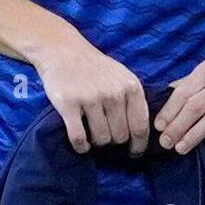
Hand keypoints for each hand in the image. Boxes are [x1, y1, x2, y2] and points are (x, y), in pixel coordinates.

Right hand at [32, 30, 148, 156]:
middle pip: (121, 136)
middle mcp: (114, 93)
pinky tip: (81, 144)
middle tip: (105, 133)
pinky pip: (79, 138)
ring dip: (97, 142)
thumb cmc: (96, 68)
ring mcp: (91, 98)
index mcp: (131, 87)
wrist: (63, 51)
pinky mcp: (69, 104)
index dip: (139, 145)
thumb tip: (142, 133)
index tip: (134, 153)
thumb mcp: (122, 77)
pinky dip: (81, 146)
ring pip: (101, 139)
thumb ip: (133, 100)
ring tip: (92, 132)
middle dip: (114, 140)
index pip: (141, 126)